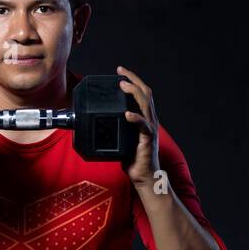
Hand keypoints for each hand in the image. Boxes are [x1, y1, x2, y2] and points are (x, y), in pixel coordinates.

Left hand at [116, 65, 158, 187]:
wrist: (144, 177)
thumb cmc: (133, 160)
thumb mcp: (121, 140)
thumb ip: (115, 129)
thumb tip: (99, 123)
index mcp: (144, 118)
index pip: (141, 94)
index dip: (132, 81)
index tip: (120, 73)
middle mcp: (149, 120)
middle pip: (145, 93)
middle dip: (133, 80)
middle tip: (120, 72)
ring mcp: (150, 129)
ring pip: (145, 104)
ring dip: (134, 93)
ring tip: (123, 86)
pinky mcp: (147, 139)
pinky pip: (143, 126)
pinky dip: (135, 118)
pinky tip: (127, 114)